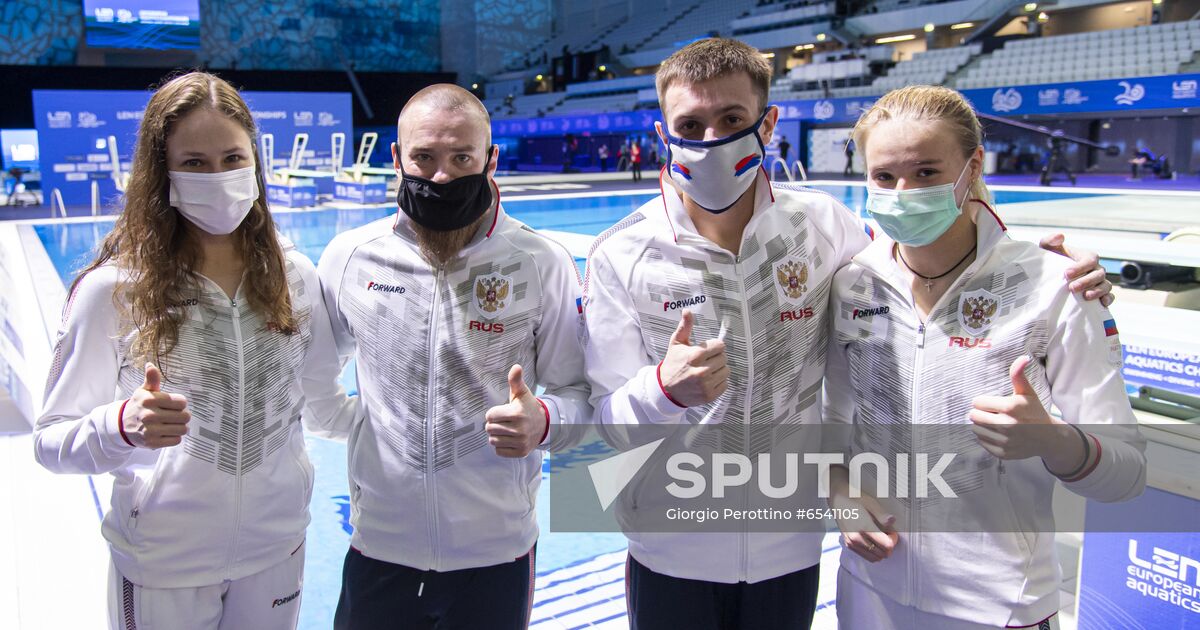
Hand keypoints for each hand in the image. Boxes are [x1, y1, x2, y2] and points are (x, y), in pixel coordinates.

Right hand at [122, 362, 189, 448]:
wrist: (122, 425)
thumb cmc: (139, 406)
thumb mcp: (144, 391)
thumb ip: (152, 379)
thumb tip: (150, 365)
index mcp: (149, 400)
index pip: (182, 402)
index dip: (180, 403)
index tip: (174, 404)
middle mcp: (149, 415)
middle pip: (185, 416)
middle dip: (182, 416)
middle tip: (175, 415)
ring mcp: (150, 431)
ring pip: (182, 429)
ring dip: (180, 427)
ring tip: (172, 424)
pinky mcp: (152, 443)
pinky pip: (176, 440)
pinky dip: (174, 437)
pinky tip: (167, 433)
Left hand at [484, 365, 544, 457]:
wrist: (544, 425)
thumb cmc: (527, 407)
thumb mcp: (522, 393)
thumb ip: (516, 380)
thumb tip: (516, 366)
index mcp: (517, 413)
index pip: (490, 416)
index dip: (493, 413)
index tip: (502, 412)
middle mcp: (520, 429)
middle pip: (490, 429)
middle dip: (494, 424)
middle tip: (504, 422)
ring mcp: (521, 442)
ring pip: (493, 441)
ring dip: (497, 436)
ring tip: (506, 430)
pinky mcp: (521, 452)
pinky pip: (499, 451)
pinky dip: (501, 446)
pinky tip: (509, 439)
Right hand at [659, 311, 728, 406]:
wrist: (665, 389)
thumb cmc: (673, 364)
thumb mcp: (676, 343)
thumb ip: (685, 327)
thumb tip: (687, 311)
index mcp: (695, 355)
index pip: (720, 345)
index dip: (714, 346)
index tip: (707, 350)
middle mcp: (702, 370)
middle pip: (724, 358)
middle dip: (716, 358)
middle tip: (705, 361)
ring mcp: (706, 384)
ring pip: (726, 371)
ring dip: (718, 370)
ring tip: (706, 371)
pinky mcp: (709, 395)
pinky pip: (725, 384)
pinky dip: (718, 382)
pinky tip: (708, 381)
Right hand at [831, 468, 898, 562]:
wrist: (837, 499)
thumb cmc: (853, 499)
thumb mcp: (870, 503)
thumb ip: (882, 514)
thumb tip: (892, 521)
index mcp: (864, 527)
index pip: (887, 545)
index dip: (893, 539)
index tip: (892, 532)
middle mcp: (857, 538)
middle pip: (882, 554)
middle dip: (888, 545)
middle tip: (887, 534)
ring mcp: (852, 543)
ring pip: (875, 558)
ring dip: (881, 550)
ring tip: (880, 538)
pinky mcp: (849, 545)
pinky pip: (866, 557)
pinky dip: (873, 552)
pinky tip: (873, 541)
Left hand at [969, 356, 1083, 471]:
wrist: (1048, 438)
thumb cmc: (1035, 411)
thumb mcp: (1027, 392)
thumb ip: (1019, 374)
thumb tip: (1023, 357)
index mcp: (1011, 407)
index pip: (977, 402)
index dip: (983, 402)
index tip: (992, 403)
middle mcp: (1007, 425)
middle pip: (974, 416)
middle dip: (980, 413)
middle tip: (991, 413)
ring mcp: (1005, 441)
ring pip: (976, 429)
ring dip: (982, 426)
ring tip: (995, 423)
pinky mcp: (1003, 453)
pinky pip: (982, 442)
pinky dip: (986, 438)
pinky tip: (998, 434)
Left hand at [1039, 233, 1113, 306]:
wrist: (1053, 277)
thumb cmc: (1052, 261)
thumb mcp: (1048, 250)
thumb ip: (1051, 241)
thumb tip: (1060, 236)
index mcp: (1087, 257)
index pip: (1090, 260)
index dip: (1080, 267)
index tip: (1066, 274)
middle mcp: (1096, 269)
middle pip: (1099, 274)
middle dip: (1086, 281)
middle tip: (1072, 288)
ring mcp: (1100, 282)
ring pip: (1106, 285)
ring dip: (1098, 291)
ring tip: (1085, 297)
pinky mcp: (1101, 294)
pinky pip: (1110, 296)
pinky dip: (1108, 299)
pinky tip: (1102, 303)